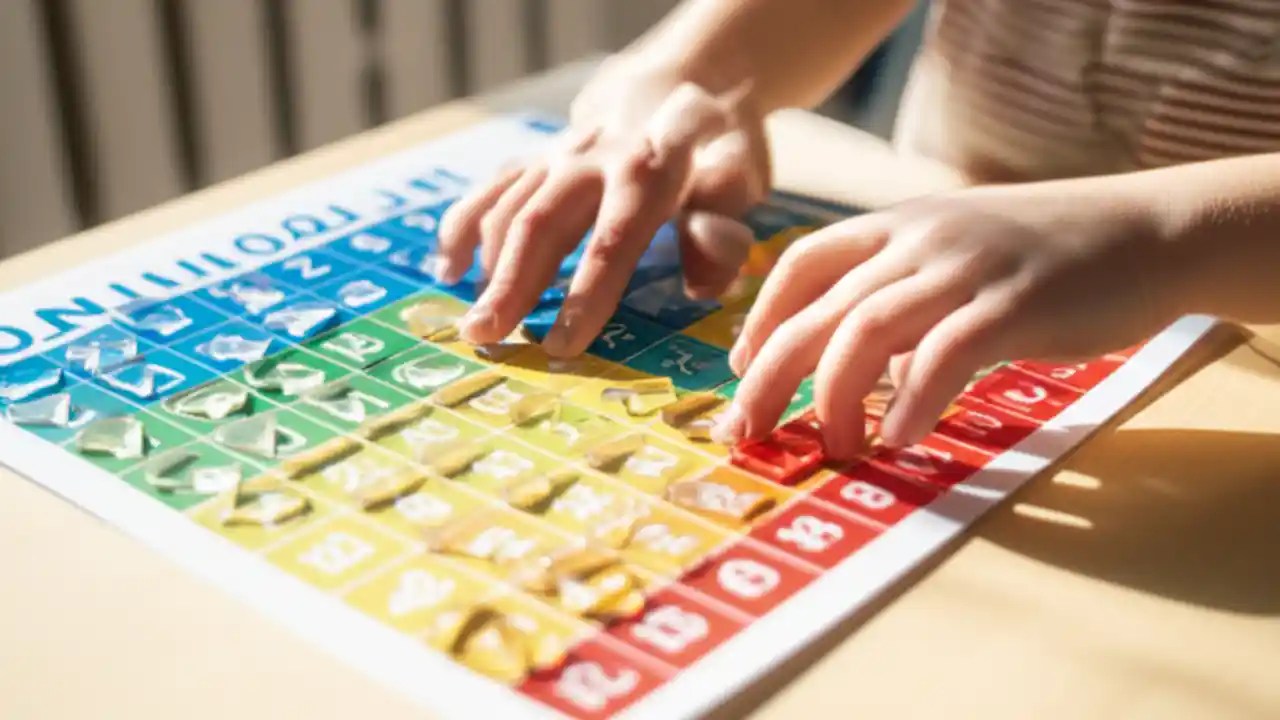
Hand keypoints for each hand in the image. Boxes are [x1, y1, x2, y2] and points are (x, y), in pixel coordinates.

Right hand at [438, 54, 770, 355]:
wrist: (681, 81)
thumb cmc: (715, 150)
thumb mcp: (740, 182)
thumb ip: (722, 230)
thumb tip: (700, 285)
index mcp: (647, 171)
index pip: (612, 241)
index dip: (585, 295)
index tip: (561, 347)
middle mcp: (591, 159)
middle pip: (541, 224)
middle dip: (512, 284)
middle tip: (486, 337)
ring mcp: (555, 155)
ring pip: (508, 209)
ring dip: (486, 268)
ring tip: (474, 326)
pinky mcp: (534, 157)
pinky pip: (489, 189)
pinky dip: (463, 226)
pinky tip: (448, 269)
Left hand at [714, 180, 1181, 459]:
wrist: (1147, 231)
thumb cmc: (1043, 255)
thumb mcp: (955, 253)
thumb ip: (899, 294)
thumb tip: (849, 366)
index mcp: (897, 226)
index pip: (801, 263)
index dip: (760, 319)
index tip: (741, 368)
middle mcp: (919, 241)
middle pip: (817, 311)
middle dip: (768, 377)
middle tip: (745, 433)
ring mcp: (965, 268)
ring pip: (865, 331)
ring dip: (834, 398)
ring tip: (835, 446)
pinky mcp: (1015, 303)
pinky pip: (943, 354)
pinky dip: (913, 401)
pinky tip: (902, 439)